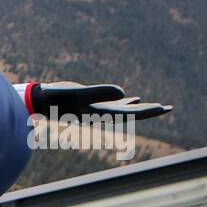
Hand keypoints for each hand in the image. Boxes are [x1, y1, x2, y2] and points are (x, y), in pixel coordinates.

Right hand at [30, 82, 171, 119]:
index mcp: (100, 113)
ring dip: (139, 108)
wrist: (38, 103)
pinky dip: (125, 101)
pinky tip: (131, 98)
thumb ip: (99, 93)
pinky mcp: (90, 103)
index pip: (129, 114)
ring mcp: (96, 109)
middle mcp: (101, 114)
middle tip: (168, 108)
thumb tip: (125, 93)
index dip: (146, 111)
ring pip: (123, 110)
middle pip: (130, 114)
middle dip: (148, 111)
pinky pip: (113, 104)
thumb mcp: (77, 93)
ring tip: (155, 106)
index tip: (163, 108)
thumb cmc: (54, 99)